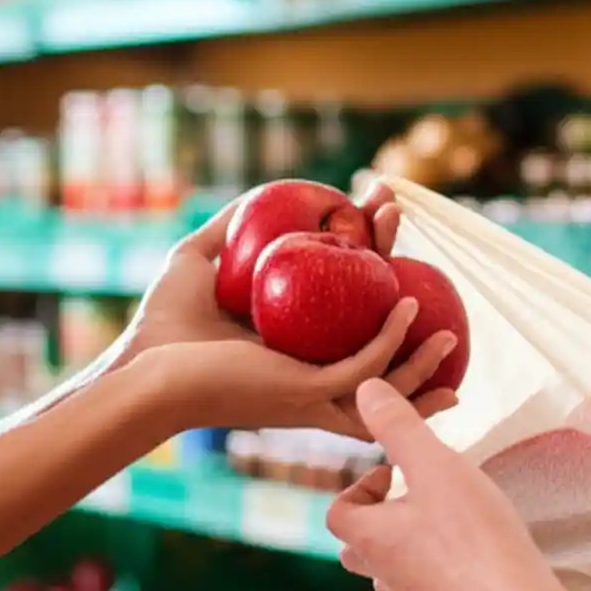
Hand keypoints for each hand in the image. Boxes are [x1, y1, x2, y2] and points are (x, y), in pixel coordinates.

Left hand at [120, 194, 455, 436]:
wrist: (141, 369)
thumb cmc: (162, 328)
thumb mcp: (199, 265)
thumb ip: (229, 232)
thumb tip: (256, 198)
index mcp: (298, 361)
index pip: (353, 331)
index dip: (378, 285)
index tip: (389, 238)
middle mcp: (311, 384)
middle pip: (381, 359)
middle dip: (412, 323)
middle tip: (428, 272)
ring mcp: (311, 392)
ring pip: (386, 382)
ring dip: (421, 356)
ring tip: (449, 329)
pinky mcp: (303, 392)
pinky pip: (363, 369)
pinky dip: (389, 340)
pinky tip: (405, 306)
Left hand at [326, 380, 590, 590]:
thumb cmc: (474, 535)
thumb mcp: (436, 464)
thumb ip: (399, 426)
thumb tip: (365, 390)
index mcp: (372, 536)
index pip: (338, 511)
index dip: (358, 485)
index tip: (393, 468)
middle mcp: (386, 570)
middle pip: (356, 545)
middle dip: (375, 514)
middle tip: (409, 492)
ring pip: (388, 568)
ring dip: (400, 540)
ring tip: (435, 517)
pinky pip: (423, 584)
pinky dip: (429, 564)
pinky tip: (460, 550)